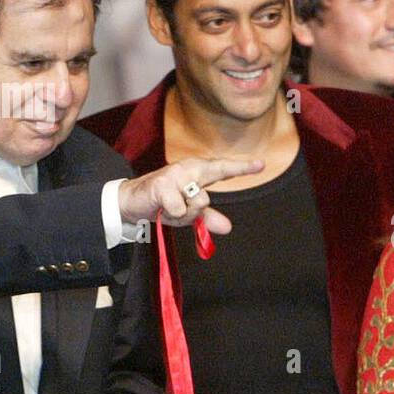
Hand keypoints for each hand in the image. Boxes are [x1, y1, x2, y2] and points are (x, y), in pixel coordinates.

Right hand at [117, 157, 263, 232]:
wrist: (130, 202)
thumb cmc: (163, 203)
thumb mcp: (188, 211)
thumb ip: (207, 217)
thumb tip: (228, 228)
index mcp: (198, 172)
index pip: (224, 169)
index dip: (242, 167)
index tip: (262, 165)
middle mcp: (189, 169)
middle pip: (216, 178)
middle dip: (203, 201)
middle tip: (183, 207)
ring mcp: (176, 175)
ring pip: (200, 201)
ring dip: (187, 214)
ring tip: (170, 209)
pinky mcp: (162, 185)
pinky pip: (180, 209)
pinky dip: (172, 215)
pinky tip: (161, 209)